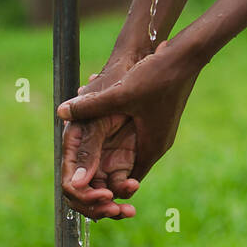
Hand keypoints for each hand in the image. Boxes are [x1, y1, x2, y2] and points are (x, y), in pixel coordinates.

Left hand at [57, 31, 206, 221]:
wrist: (185, 58)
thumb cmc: (157, 78)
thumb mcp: (120, 93)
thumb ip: (90, 105)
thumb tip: (61, 112)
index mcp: (151, 147)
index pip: (127, 183)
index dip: (107, 189)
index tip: (87, 189)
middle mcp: (157, 144)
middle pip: (128, 172)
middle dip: (106, 177)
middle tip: (83, 177)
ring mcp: (159, 133)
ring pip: (130, 154)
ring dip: (111, 157)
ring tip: (89, 157)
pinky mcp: (158, 121)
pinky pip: (136, 139)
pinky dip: (120, 141)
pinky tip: (103, 130)